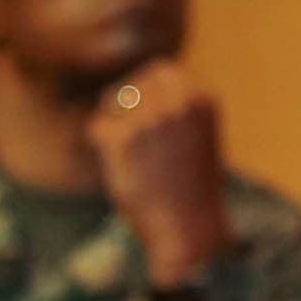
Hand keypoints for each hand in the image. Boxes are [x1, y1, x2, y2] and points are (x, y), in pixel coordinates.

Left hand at [89, 62, 233, 281]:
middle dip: (124, 105)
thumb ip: (175, 106)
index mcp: (202, 98)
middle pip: (131, 85)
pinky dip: (102, 145)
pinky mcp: (122, 139)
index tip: (141, 111)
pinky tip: (121, 167)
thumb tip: (132, 88)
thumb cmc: (192, 186)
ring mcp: (150, 119)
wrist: (188, 229)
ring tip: (131, 156)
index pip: (161, 70)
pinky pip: (97, 128)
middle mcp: (178, 102)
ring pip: (112, 104)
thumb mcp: (197, 134)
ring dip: (114, 125)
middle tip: (129, 136)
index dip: (145, 88)